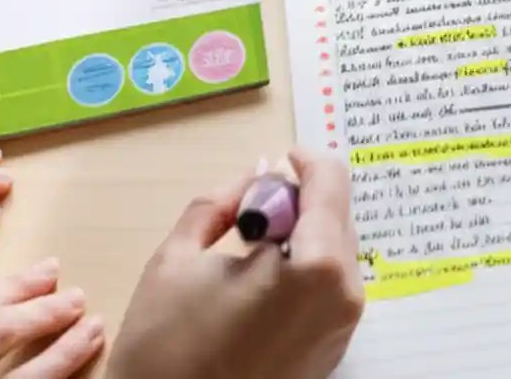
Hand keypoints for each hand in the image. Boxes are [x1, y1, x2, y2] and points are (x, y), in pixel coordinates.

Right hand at [106, 148, 364, 378]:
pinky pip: (330, 286)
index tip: (278, 160)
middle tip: (247, 215)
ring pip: (334, 249)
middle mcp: (344, 295)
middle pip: (335, 214)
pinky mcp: (334, 349)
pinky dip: (303, 269)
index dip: (303, 162)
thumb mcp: (178, 256)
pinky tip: (258, 286)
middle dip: (296, 201)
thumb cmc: (166, 346)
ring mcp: (343, 327)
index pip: (330, 182)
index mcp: (316, 266)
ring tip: (246, 254)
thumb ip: (220, 201)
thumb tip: (258, 169)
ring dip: (300, 235)